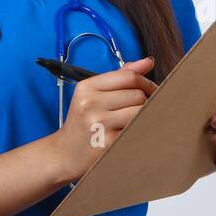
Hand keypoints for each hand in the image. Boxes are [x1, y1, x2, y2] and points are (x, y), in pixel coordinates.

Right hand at [55, 56, 156, 180]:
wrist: (65, 154)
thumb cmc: (84, 122)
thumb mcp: (94, 94)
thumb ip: (121, 76)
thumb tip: (148, 61)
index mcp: (87, 87)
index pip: (128, 76)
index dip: (146, 82)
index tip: (150, 90)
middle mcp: (90, 103)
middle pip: (137, 94)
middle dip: (147, 101)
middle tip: (144, 109)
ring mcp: (98, 123)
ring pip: (140, 111)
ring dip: (145, 116)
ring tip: (137, 121)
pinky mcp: (108, 142)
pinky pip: (137, 129)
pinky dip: (140, 130)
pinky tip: (132, 133)